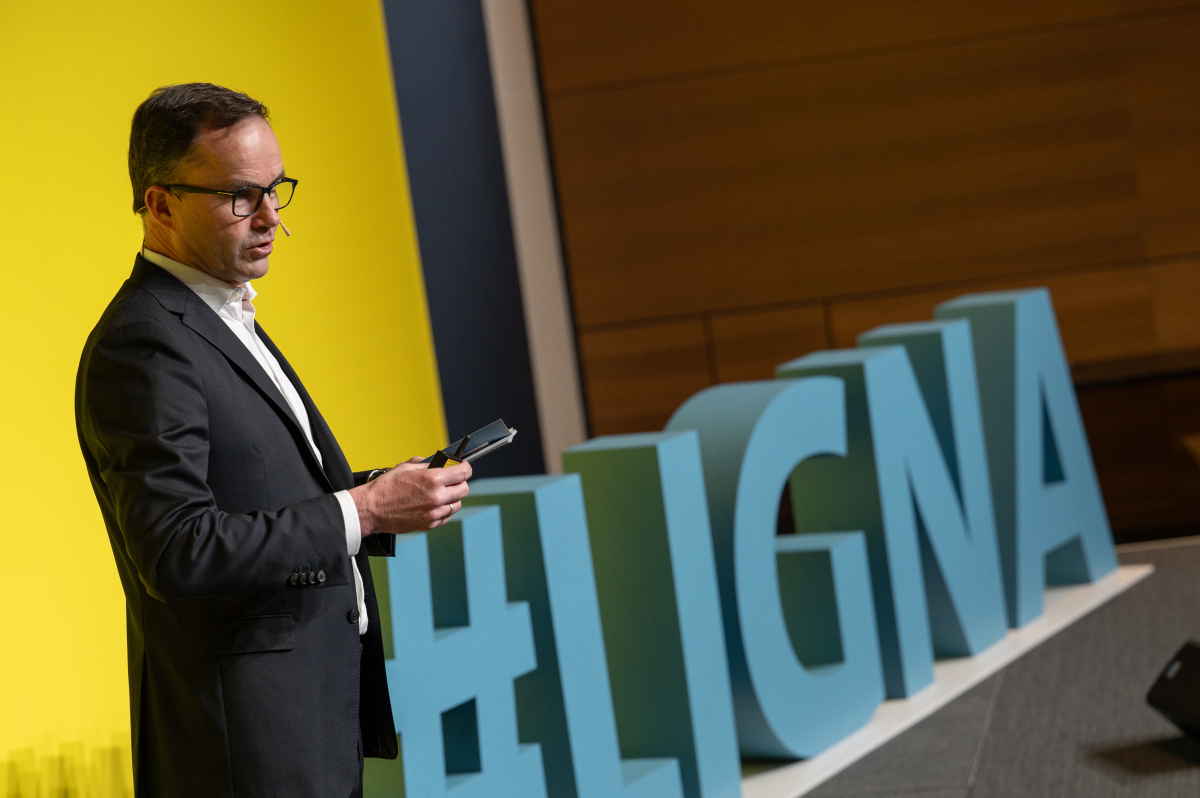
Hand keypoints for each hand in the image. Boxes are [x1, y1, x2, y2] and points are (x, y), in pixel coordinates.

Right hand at [349, 456, 471, 535]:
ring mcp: (434, 513)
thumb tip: (438, 462)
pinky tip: (433, 505)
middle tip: (452, 480)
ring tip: (440, 494)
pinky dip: (443, 510)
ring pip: (457, 504)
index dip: (465, 467)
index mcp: (432, 479)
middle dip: (460, 482)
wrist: (371, 509)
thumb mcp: (405, 467)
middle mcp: (436, 497)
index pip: (463, 472)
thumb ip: (425, 464)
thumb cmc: (386, 487)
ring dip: (452, 498)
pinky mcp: (429, 524)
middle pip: (464, 489)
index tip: (463, 467)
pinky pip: (446, 517)